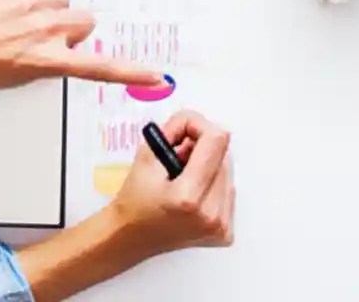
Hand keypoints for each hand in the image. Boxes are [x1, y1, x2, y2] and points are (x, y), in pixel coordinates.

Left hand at [0, 0, 160, 89]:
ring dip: (46, 8)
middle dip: (71, 27)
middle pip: (83, 20)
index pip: (99, 66)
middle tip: (46, 36)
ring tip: (18, 20)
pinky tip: (3, 5)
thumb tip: (62, 49)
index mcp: (47, 58)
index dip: (129, 71)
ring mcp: (27, 2)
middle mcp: (43, 28)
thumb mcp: (17, 77)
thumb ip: (48, 61)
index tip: (153, 75)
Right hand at [15, 111, 233, 300]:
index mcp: (188, 197)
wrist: (130, 238)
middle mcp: (209, 215)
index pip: (216, 140)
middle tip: (177, 158)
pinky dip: (213, 185)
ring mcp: (220, 226)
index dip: (198, 126)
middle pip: (224, 155)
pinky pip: (228, 191)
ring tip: (183, 178)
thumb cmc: (134, 202)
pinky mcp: (225, 232)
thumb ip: (173, 132)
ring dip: (208, 166)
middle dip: (201, 149)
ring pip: (228, 172)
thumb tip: (195, 120)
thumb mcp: (146, 157)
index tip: (183, 130)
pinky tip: (193, 194)